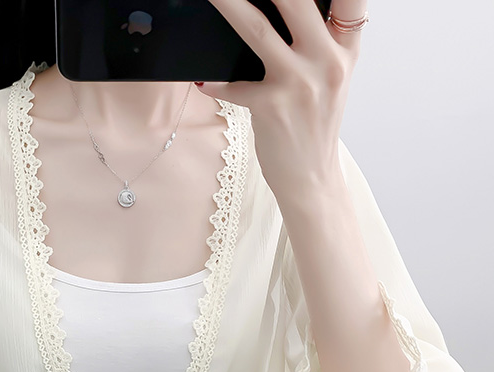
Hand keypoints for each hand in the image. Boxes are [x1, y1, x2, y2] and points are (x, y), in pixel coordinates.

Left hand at [196, 0, 367, 198]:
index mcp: (346, 49)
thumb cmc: (314, 126)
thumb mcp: (331, 79)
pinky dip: (215, 83)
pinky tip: (202, 81)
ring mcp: (299, 84)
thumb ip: (322, 42)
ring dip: (230, 6)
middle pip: (297, 1)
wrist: (312, 178)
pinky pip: (233, 85)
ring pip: (259, 30)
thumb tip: (288, 10)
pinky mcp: (271, 107)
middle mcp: (328, 62)